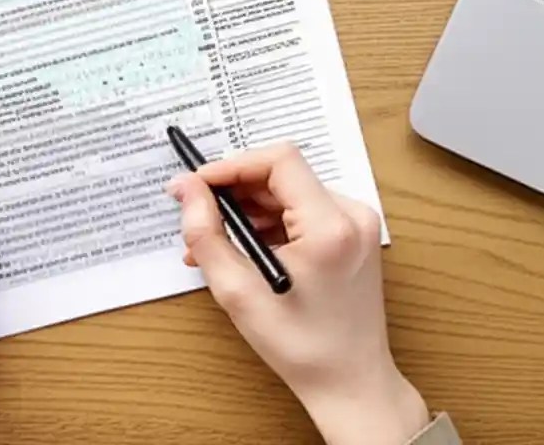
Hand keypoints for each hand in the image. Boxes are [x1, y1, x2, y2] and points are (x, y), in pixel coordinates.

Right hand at [168, 145, 428, 444]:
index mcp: (330, 227)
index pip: (278, 161)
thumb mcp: (238, 291)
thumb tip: (186, 190)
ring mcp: (357, 225)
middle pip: (283, 175)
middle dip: (235, 191)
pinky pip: (304, 211)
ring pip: (290, 192)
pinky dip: (271, 223)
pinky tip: (245, 250)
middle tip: (198, 216)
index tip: (198, 185)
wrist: (350, 383)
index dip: (232, 166)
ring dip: (249, 210)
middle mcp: (352, 216)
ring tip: (216, 242)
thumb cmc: (302, 348)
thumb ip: (205, 234)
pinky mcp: (354, 235)